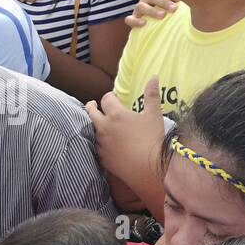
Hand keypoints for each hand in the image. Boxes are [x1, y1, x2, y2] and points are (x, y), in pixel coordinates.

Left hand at [86, 76, 165, 210]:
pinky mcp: (102, 158)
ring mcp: (101, 144)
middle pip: (91, 112)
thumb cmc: (152, 138)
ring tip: (101, 124)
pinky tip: (106, 143)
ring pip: (92, 130)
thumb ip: (152, 95)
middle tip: (93, 104)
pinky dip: (99, 141)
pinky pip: (96, 146)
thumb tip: (154, 77)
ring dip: (95, 125)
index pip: (107, 99)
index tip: (114, 97)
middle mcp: (104, 127)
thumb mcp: (154, 114)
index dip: (110, 96)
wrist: (148, 168)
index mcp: (116, 115)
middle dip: (91, 106)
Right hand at [125, 0, 179, 28]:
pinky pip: (130, 19)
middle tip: (174, 8)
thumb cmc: (174, 13)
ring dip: (152, 10)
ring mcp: (139, 9)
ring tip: (163, 16)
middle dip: (163, 2)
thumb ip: (185, 0)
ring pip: (141, 6)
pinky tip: (144, 24)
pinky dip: (135, 21)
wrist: (162, 28)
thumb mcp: (179, 5)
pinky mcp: (134, 19)